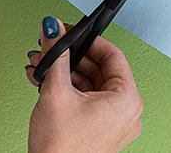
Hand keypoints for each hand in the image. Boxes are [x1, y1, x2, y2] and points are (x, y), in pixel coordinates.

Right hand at [25, 17, 142, 152]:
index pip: (113, 55)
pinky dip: (68, 90)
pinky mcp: (100, 131)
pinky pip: (87, 101)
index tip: (73, 32)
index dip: (90, 41)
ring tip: (43, 65)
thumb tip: (54, 30)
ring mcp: (113, 123)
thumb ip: (56, 55)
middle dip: (71, 58)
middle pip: (99, 69)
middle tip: (53, 47)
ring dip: (65, 73)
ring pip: (90, 85)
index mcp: (127, 100)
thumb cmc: (62, 149)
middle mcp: (126, 112)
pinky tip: (45, 82)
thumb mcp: (57, 91)